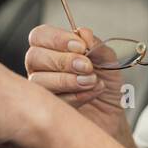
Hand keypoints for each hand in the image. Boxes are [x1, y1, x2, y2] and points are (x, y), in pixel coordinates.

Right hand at [24, 25, 132, 144]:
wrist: (114, 114)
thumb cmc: (106, 84)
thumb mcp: (108, 60)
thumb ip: (96, 45)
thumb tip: (83, 33)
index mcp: (53, 49)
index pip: (40, 36)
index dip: (57, 38)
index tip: (80, 46)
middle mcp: (42, 68)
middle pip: (34, 57)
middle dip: (63, 61)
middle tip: (87, 67)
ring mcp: (41, 90)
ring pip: (39, 81)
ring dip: (68, 80)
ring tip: (91, 81)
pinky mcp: (47, 110)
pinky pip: (51, 101)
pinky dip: (75, 96)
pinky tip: (90, 94)